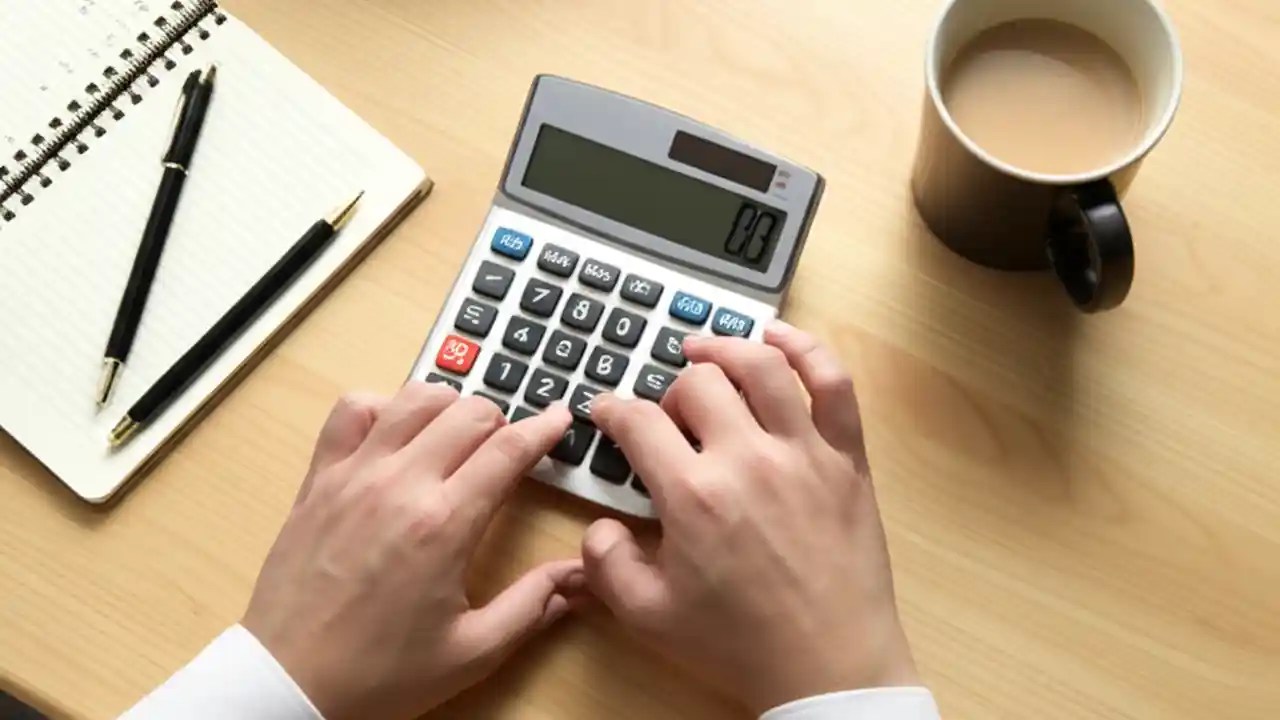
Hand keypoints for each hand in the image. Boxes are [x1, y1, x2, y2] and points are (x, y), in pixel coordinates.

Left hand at [242, 384, 581, 719]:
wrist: (288, 684)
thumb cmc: (377, 675)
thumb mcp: (472, 651)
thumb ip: (532, 605)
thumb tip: (580, 574)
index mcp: (445, 525)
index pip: (509, 449)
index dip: (543, 427)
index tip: (559, 419)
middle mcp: (400, 485)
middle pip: (468, 412)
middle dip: (501, 420)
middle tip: (510, 446)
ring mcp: (355, 475)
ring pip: (414, 399)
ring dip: (448, 406)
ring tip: (460, 433)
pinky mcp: (319, 479)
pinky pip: (351, 411)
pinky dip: (382, 406)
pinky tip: (396, 432)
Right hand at [584, 322, 917, 713]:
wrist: (829, 667)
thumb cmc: (742, 644)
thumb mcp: (650, 616)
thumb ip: (606, 566)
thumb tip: (598, 526)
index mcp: (694, 496)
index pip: (639, 421)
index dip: (612, 408)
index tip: (607, 412)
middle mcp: (748, 459)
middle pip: (697, 384)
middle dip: (669, 390)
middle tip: (667, 413)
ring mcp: (804, 453)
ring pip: (761, 367)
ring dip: (725, 351)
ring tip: (705, 353)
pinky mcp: (846, 459)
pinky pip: (834, 384)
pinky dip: (807, 350)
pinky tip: (779, 340)